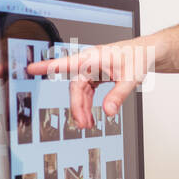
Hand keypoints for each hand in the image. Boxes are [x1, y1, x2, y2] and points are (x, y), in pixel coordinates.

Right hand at [26, 38, 154, 129]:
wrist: (147, 53)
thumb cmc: (139, 57)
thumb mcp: (131, 78)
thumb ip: (118, 95)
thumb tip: (108, 111)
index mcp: (94, 57)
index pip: (67, 63)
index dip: (48, 66)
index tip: (32, 68)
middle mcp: (90, 62)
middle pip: (75, 86)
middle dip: (77, 106)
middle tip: (83, 124)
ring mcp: (92, 68)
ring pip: (80, 91)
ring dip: (82, 108)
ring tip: (88, 125)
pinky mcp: (97, 74)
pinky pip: (87, 91)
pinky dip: (88, 104)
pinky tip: (91, 115)